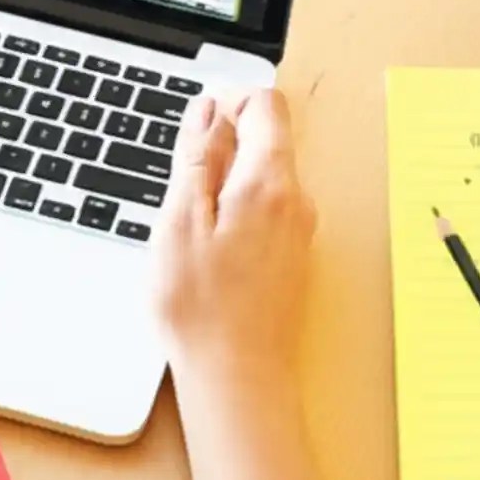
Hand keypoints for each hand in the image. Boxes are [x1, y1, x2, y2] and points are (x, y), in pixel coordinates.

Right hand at [153, 89, 316, 376]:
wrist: (238, 377)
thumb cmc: (202, 309)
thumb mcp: (181, 221)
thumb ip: (197, 157)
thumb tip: (207, 111)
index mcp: (270, 182)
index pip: (264, 104)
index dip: (227, 102)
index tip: (196, 127)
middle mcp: (296, 200)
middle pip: (266, 139)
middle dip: (222, 146)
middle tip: (182, 188)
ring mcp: (299, 229)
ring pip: (264, 176)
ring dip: (225, 182)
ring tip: (191, 226)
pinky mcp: (293, 254)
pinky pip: (267, 209)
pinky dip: (237, 211)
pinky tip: (210, 249)